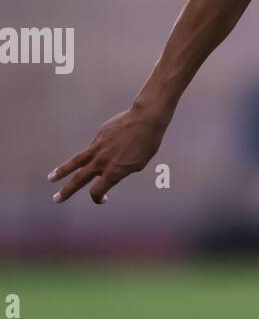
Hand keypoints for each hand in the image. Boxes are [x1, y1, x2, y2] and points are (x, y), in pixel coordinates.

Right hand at [48, 106, 166, 204]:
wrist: (144, 120)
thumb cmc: (147, 143)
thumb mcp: (138, 163)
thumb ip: (123, 170)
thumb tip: (112, 170)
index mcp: (114, 171)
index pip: (97, 191)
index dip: (97, 198)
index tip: (102, 199)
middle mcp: (103, 162)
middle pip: (79, 179)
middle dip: (66, 191)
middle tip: (56, 199)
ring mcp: (98, 148)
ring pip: (75, 162)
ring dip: (62, 172)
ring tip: (51, 178)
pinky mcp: (98, 137)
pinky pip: (90, 149)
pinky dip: (87, 155)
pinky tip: (90, 156)